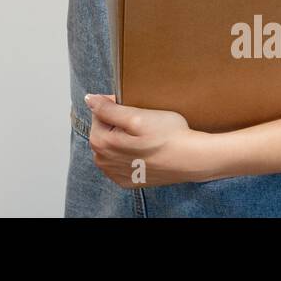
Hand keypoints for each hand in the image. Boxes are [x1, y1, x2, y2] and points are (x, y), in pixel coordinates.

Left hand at [85, 93, 224, 187]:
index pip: (98, 113)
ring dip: (122, 138)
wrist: (191, 160)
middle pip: (103, 131)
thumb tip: (89, 99)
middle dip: (117, 123)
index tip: (133, 106)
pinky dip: (127, 153)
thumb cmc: (168, 136)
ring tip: (143, 136)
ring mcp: (115, 174)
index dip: (114, 105)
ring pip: (111, 146)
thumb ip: (108, 109)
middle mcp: (103, 161)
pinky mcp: (127, 181)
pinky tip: (143, 150)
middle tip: (141, 122)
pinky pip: (119, 161)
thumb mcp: (137, 116)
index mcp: (101, 143)